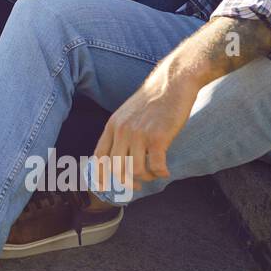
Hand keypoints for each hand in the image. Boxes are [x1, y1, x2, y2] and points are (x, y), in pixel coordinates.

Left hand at [91, 68, 197, 194]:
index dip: (99, 175)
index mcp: (112, 126)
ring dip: (147, 177)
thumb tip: (118, 155)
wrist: (172, 82)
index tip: (102, 188)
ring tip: (156, 172)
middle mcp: (122, 131)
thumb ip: (120, 131)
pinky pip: (156, 166)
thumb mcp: (127, 113)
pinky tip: (166, 170)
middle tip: (138, 185)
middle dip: (126, 182)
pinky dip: (161, 173)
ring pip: (136, 171)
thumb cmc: (153, 99)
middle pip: (116, 168)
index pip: (99, 157)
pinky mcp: (158, 137)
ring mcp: (139, 134)